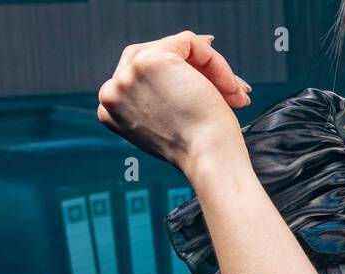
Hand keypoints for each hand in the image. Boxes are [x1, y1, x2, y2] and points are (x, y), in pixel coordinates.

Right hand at [98, 32, 251, 172]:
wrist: (208, 160)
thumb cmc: (198, 150)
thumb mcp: (165, 126)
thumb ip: (159, 100)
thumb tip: (185, 72)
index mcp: (110, 110)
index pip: (141, 76)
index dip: (178, 78)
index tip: (209, 89)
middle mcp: (112, 91)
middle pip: (153, 57)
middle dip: (195, 70)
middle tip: (231, 89)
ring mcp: (129, 73)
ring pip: (174, 48)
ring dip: (209, 67)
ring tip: (234, 92)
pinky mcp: (153, 60)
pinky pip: (190, 42)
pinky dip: (215, 62)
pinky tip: (231, 87)